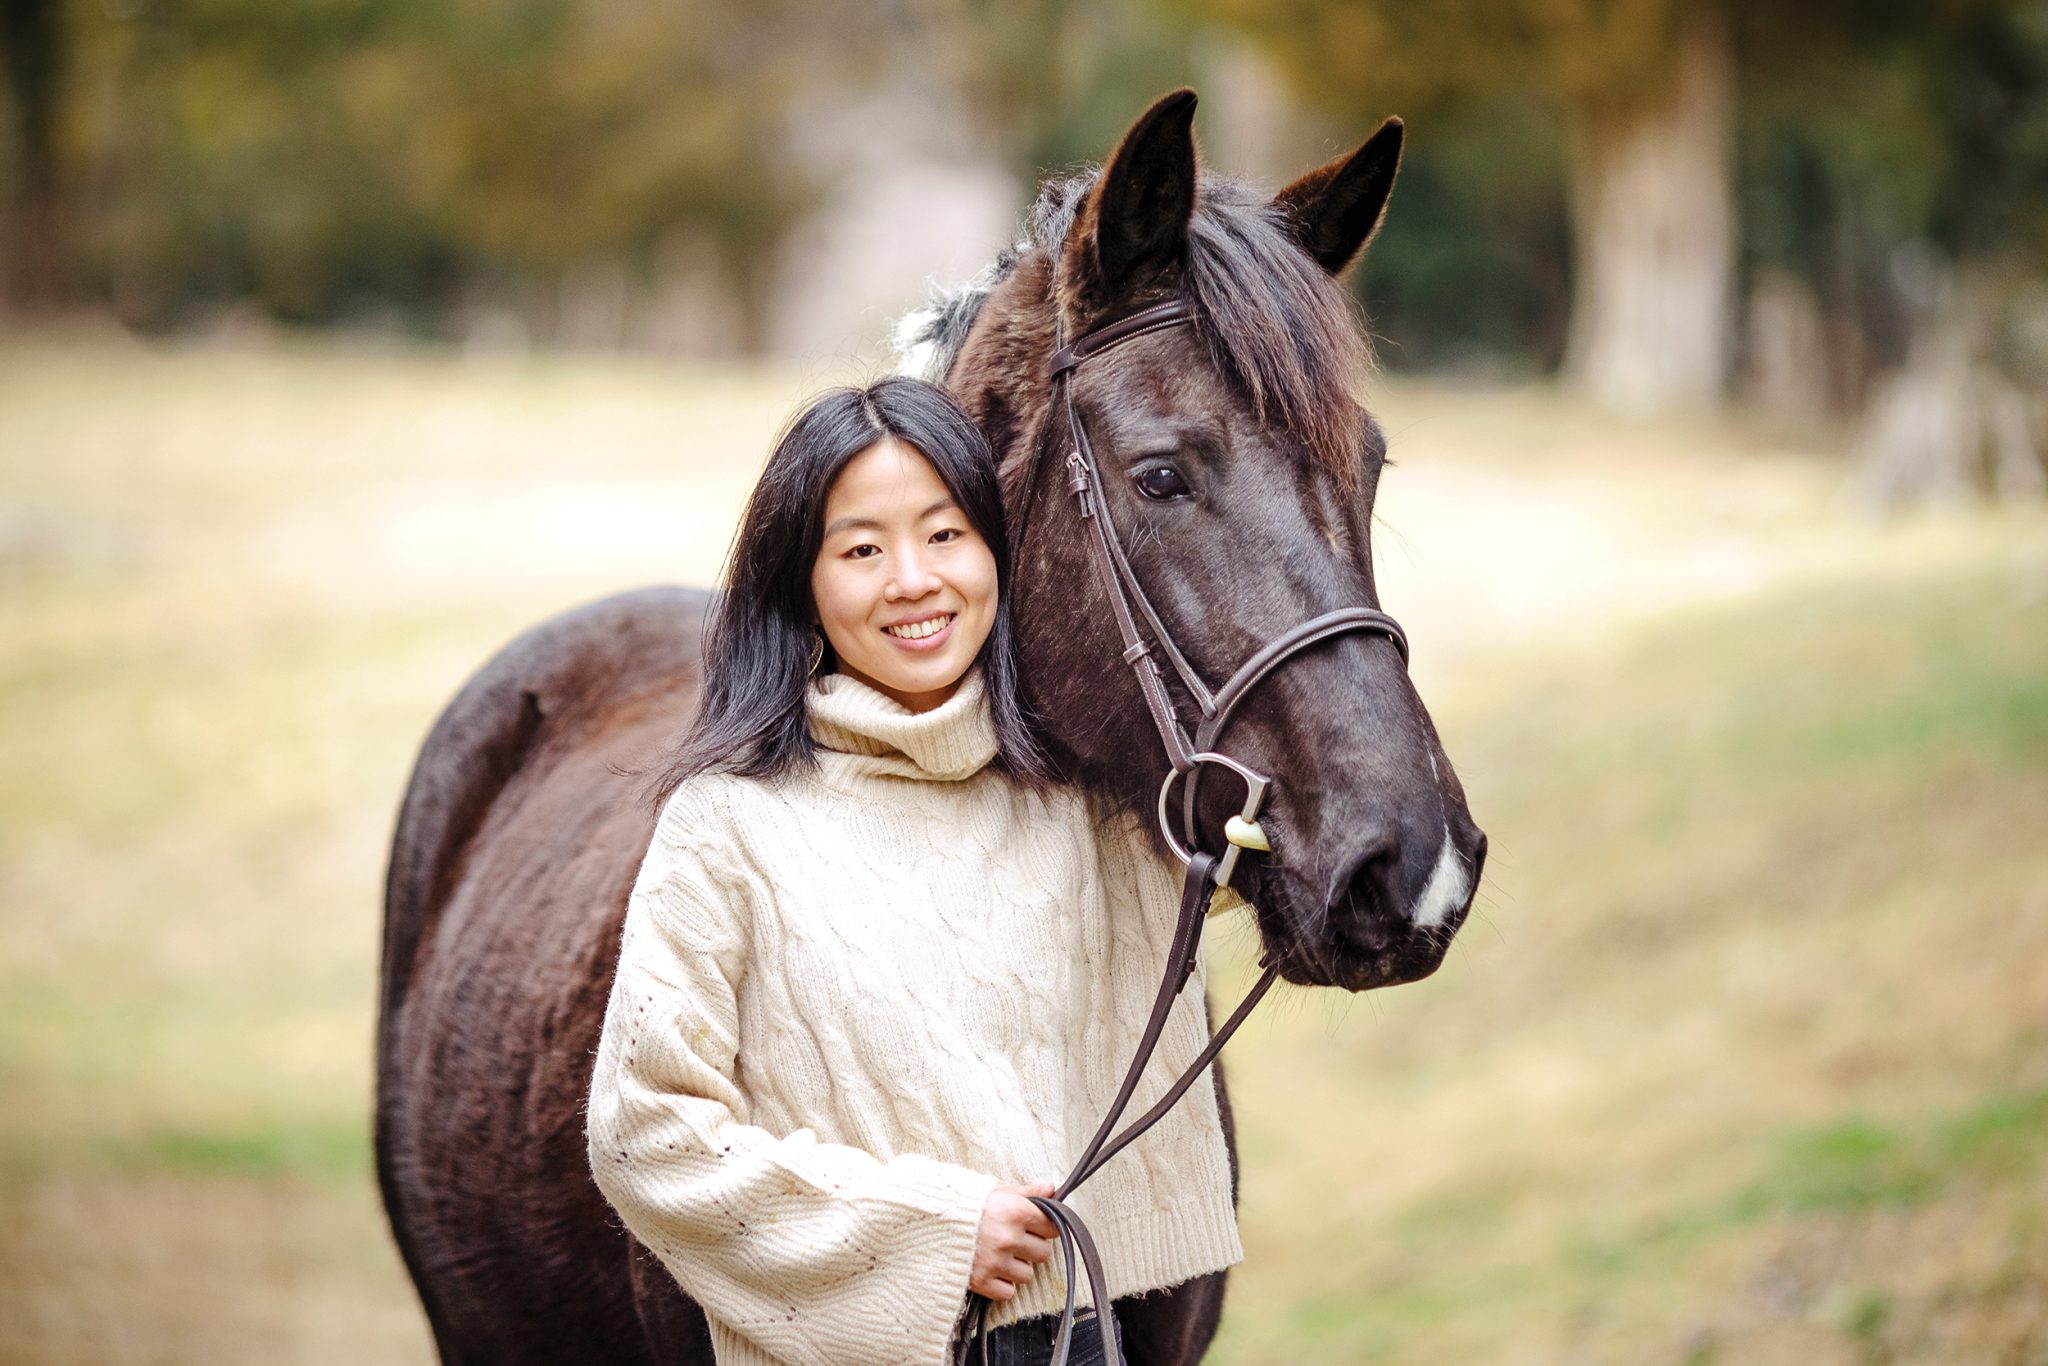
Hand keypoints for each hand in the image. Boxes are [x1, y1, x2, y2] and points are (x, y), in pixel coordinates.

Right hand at [969, 1182, 1058, 1301]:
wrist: (925, 1220)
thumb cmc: (961, 1204)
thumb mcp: (995, 1191)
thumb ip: (1026, 1192)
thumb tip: (1052, 1190)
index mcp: (1015, 1212)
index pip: (1052, 1227)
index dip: (1044, 1227)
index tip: (1034, 1227)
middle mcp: (1008, 1238)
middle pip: (1043, 1254)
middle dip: (1030, 1248)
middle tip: (1014, 1241)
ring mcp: (995, 1261)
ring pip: (1027, 1275)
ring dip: (1016, 1267)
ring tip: (998, 1255)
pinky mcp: (981, 1281)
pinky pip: (1008, 1292)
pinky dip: (1000, 1284)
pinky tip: (990, 1269)